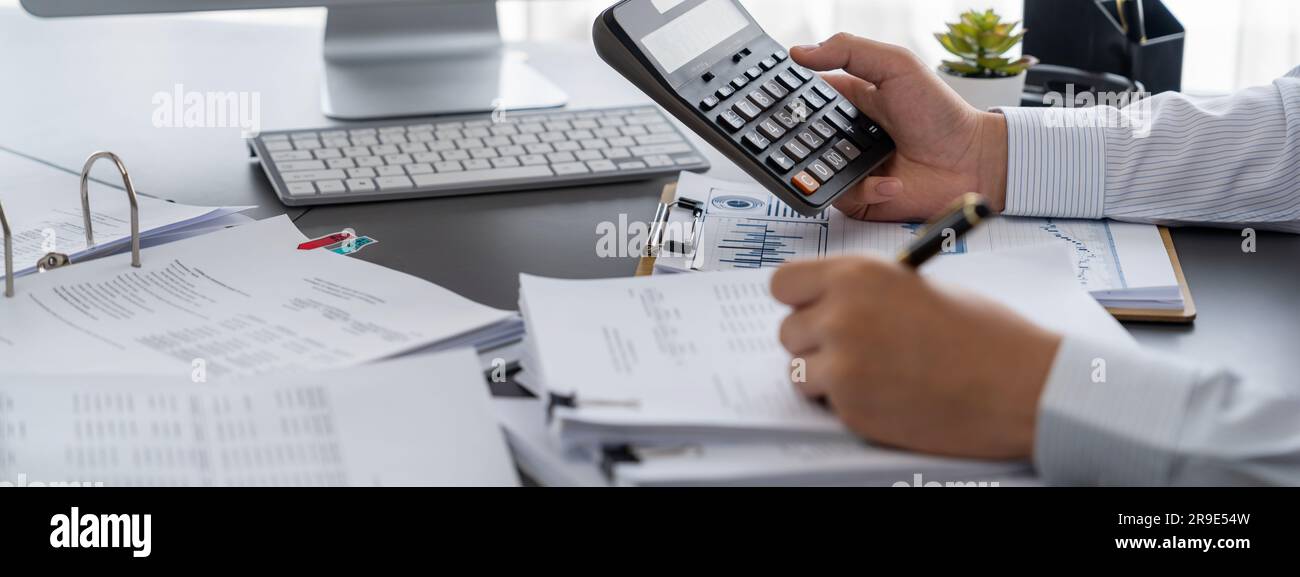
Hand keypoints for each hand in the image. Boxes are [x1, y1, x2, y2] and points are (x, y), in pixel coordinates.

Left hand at [771, 257, 1061, 459]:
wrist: (1020, 385)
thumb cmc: (984, 334)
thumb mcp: (917, 286)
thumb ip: (866, 291)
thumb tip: (828, 301)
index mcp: (858, 275)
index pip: (784, 283)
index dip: (800, 299)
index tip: (814, 308)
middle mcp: (841, 316)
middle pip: (787, 330)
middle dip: (814, 340)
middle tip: (854, 346)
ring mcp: (843, 365)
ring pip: (799, 372)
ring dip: (826, 375)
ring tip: (875, 372)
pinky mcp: (852, 409)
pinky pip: (827, 404)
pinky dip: (850, 403)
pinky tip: (891, 394)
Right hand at [791, 34, 1008, 221]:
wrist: (972, 162)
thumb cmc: (941, 113)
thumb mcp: (897, 65)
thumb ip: (849, 50)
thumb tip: (800, 51)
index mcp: (851, 100)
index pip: (807, 97)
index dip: (790, 96)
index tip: (775, 96)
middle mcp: (846, 134)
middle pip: (803, 136)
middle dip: (798, 137)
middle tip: (807, 134)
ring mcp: (851, 166)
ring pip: (814, 170)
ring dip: (829, 166)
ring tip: (856, 159)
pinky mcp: (861, 197)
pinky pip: (843, 197)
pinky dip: (866, 189)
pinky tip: (891, 180)